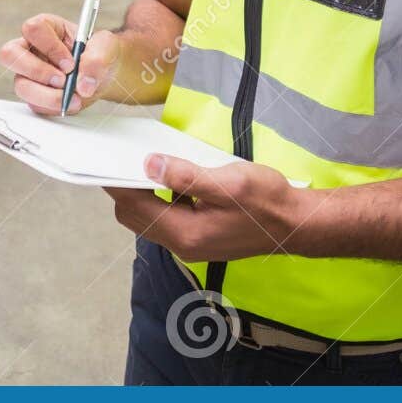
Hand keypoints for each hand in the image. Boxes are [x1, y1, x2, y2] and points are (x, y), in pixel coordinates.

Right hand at [0, 14, 120, 114]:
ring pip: (20, 85)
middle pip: (9, 54)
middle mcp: (30, 49)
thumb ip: (97, 59)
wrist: (105, 74)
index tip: (71, 63)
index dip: (49, 47)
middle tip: (63, 80)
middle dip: (37, 71)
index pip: (33, 29)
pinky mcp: (34, 95)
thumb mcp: (106, 47)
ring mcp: (28, 73)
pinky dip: (54, 107)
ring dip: (47, 95)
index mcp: (46, 28)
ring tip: (73, 98)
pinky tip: (72, 102)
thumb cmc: (100, 53)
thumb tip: (83, 84)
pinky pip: (34, 104)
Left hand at [103, 156, 300, 261]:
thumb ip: (186, 176)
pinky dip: (158, 198)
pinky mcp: (198, 237)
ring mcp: (190, 244)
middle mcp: (182, 245)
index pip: (134, 208)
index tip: (105, 159)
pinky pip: (166, 217)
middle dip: (123, 188)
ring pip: (148, 218)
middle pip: (135, 217)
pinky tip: (168, 177)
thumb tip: (149, 165)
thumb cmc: (268, 202)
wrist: (296, 224)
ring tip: (143, 164)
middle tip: (121, 157)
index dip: (116, 183)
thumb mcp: (228, 183)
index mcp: (185, 234)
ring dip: (141, 193)